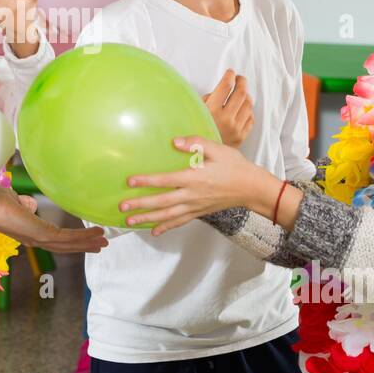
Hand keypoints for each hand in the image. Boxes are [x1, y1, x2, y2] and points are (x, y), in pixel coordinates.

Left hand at [0, 187, 107, 253]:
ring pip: (69, 244)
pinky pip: (66, 237)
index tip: (86, 238)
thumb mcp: (13, 201)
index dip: (72, 240)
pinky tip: (95, 233)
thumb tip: (30, 205)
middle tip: (102, 245)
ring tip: (104, 241)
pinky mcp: (41, 235)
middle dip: (84, 246)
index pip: (55, 239)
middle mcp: (36, 239)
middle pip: (65, 246)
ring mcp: (39, 238)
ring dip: (87, 243)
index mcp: (30, 232)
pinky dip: (82, 236)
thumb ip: (23, 204)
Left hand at [119, 136, 272, 234]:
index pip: (166, 181)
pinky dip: (166, 226)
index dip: (147, 181)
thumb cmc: (235, 166)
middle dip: (141, 205)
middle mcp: (192, 195)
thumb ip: (196, 143)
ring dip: (148, 218)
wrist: (251, 188)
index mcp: (194, 178)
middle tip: (122, 207)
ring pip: (168, 215)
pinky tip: (154, 230)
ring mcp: (195, 206)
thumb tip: (175, 142)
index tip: (130, 181)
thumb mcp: (218, 149)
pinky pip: (180, 221)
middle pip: (162, 202)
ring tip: (130, 221)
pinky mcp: (199, 212)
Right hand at [202, 70, 253, 147]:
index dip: (229, 76)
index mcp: (211, 111)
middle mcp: (225, 119)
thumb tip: (221, 89)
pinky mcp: (241, 136)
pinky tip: (243, 108)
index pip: (226, 86)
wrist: (200, 157)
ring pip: (248, 104)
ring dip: (246, 95)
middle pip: (241, 93)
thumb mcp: (195, 112)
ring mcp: (235, 129)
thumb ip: (208, 100)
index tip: (230, 73)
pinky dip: (248, 110)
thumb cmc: (195, 132)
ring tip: (242, 92)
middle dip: (241, 82)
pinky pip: (250, 118)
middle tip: (239, 78)